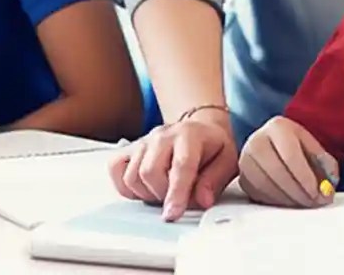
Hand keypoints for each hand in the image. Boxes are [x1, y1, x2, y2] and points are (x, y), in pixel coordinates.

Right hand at [108, 109, 236, 220]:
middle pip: (150, 172)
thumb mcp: (227, 161)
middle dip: (162, 195)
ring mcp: (143, 141)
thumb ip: (215, 180)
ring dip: (146, 193)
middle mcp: (162, 135)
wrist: (199, 128)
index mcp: (190, 135)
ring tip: (164, 192)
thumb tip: (202, 200)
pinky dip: (126, 186)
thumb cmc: (212, 148)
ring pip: (132, 176)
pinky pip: (116, 169)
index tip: (172, 214)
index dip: (176, 193)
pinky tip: (145, 188)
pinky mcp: (130, 148)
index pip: (180, 166)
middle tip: (177, 199)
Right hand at [238, 116, 337, 208]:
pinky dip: (276, 201)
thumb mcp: (313, 147)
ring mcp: (246, 159)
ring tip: (304, 202)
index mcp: (278, 127)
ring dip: (288, 199)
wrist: (272, 145)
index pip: (291, 155)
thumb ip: (325, 164)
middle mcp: (257, 140)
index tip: (317, 192)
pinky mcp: (242, 176)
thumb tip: (328, 186)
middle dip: (298, 191)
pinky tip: (290, 201)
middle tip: (313, 202)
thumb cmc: (296, 147)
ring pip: (265, 185)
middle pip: (276, 171)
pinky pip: (258, 194)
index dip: (305, 177)